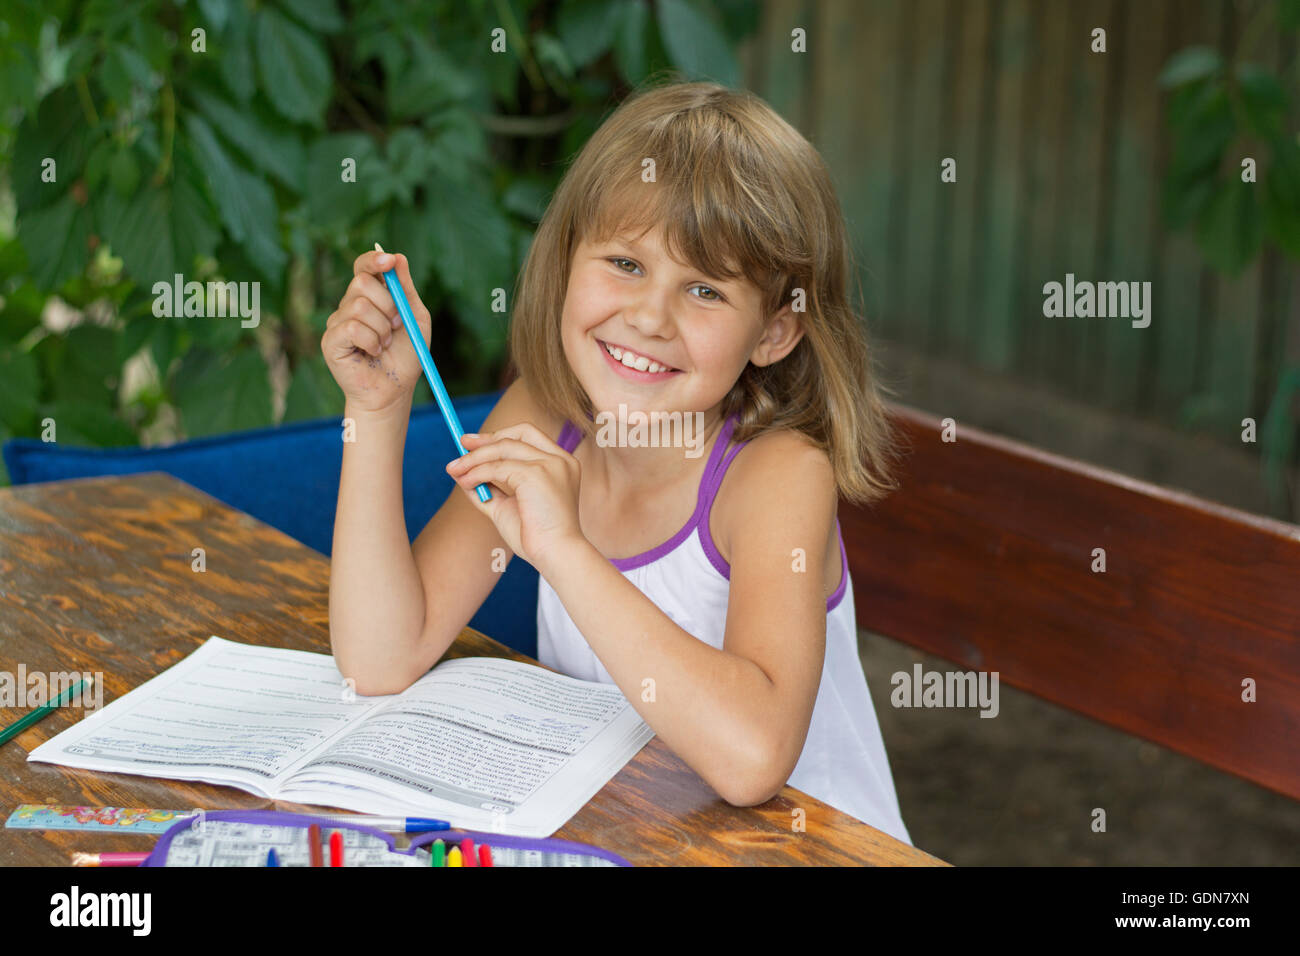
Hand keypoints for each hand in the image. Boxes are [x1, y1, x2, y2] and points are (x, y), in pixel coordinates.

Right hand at [321, 248, 431, 413]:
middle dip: (388, 303)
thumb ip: (406, 289)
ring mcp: (338, 322)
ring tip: (385, 344)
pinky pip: (352, 328)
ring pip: (360, 306)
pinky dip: (371, 341)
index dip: (374, 259)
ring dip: (382, 328)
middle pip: (362, 281)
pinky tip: (373, 352)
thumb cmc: (406, 355)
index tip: (389, 261)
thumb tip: (397, 257)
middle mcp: (350, 305)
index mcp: (370, 296)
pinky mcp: (331, 341)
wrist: (395, 390)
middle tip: (396, 325)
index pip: (363, 266)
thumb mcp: (414, 317)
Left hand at [445, 423, 586, 570]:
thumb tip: (462, 473)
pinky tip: (466, 483)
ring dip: (474, 458)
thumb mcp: (508, 506)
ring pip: (504, 447)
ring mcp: (550, 464)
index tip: (474, 443)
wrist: (556, 556)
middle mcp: (560, 459)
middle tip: (460, 444)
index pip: (529, 436)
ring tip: (455, 470)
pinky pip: (497, 467)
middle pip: (518, 433)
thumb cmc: (536, 537)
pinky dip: (477, 473)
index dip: (500, 435)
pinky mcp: (537, 474)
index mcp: (560, 464)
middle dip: (487, 437)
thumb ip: (490, 489)